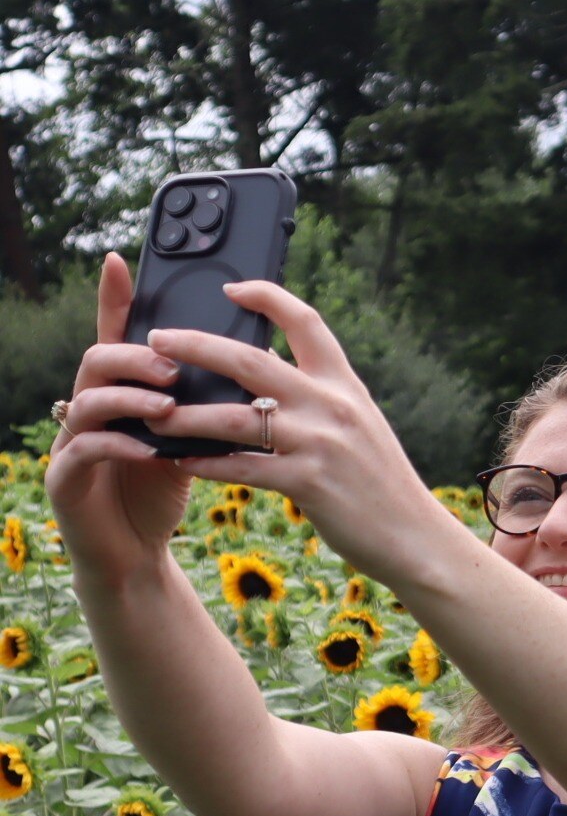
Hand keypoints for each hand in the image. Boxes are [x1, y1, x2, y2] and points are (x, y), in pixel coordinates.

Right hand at [44, 254, 192, 582]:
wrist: (135, 553)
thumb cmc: (162, 489)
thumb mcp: (187, 438)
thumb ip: (200, 402)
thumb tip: (253, 362)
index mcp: (120, 394)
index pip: (115, 337)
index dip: (113, 300)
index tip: (122, 262)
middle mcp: (89, 410)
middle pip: (98, 359)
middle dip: (135, 357)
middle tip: (174, 367)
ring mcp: (71, 442)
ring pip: (86, 401)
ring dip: (130, 400)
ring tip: (168, 406)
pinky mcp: (65, 479)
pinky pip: (84, 451)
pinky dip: (119, 446)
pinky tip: (150, 451)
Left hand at [139, 282, 436, 583]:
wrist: (415, 535)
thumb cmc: (382, 484)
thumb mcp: (361, 426)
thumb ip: (322, 399)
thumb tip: (275, 372)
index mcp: (345, 385)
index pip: (306, 322)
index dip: (267, 296)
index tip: (233, 287)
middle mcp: (332, 405)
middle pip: (250, 360)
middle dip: (196, 345)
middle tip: (157, 338)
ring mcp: (319, 443)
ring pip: (233, 417)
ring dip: (186, 414)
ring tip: (153, 412)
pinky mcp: (307, 483)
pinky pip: (241, 467)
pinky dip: (205, 463)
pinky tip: (180, 461)